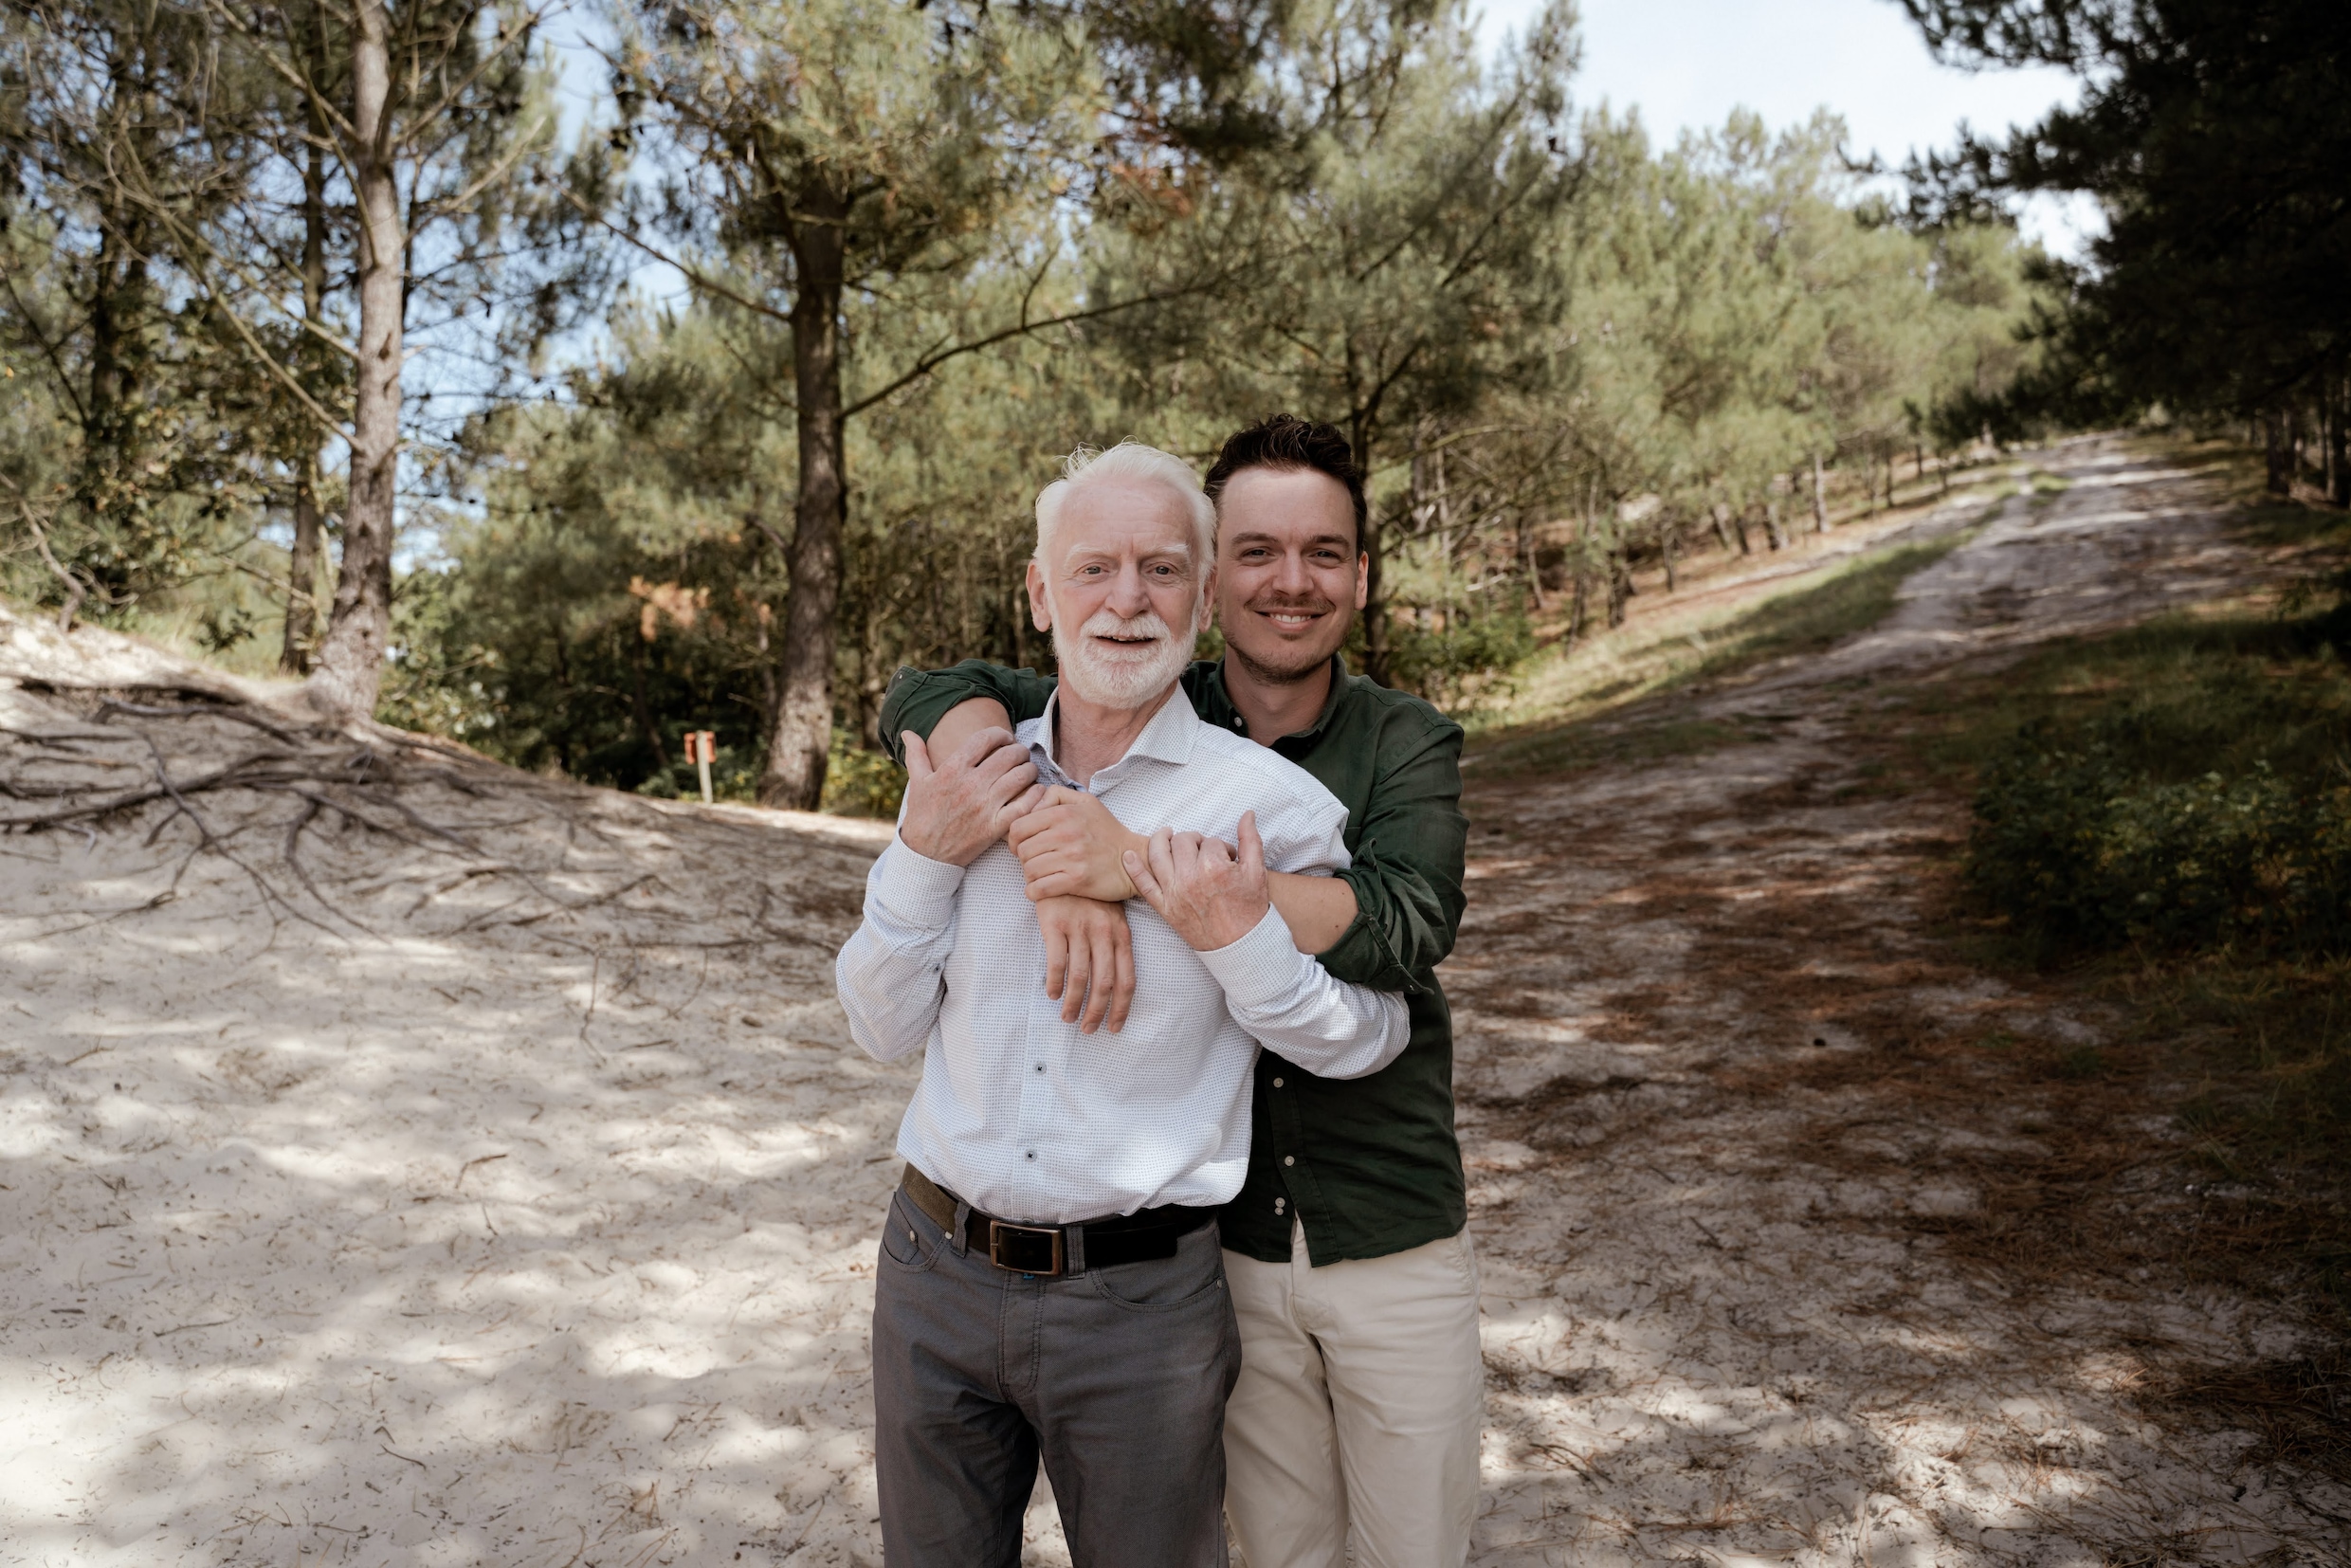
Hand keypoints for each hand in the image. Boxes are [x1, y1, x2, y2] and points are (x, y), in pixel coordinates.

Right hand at [896, 728, 1041, 866]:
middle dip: (1019, 750)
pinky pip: (1025, 805)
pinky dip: (1036, 794)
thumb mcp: (917, 783)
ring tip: (1028, 770)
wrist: (925, 854)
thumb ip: (916, 754)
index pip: (985, 739)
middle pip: (1008, 755)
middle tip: (1020, 754)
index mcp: (952, 769)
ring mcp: (985, 806)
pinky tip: (1036, 790)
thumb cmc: (922, 816)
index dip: (1000, 734)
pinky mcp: (995, 826)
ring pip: (1021, 776)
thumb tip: (907, 732)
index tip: (1005, 738)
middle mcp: (970, 785)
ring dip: (1029, 769)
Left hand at [1009, 787, 1147, 902]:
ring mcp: (1071, 858)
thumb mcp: (1085, 802)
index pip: (1018, 827)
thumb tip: (1032, 803)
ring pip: (1029, 870)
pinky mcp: (1076, 880)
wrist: (1133, 858)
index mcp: (1064, 813)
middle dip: (1023, 858)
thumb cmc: (1106, 831)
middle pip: (1022, 850)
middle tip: (1035, 861)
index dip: (1014, 839)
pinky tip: (1040, 889)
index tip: (1021, 846)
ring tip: (1041, 874)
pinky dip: (1034, 892)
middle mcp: (1066, 834)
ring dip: (1030, 876)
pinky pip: (1039, 889)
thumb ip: (1055, 795)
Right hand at [1036, 895, 1134, 1033]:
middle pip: (1104, 984)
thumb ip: (1116, 943)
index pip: (1126, 979)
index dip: (1121, 1007)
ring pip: (1080, 977)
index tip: (1114, 1027)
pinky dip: (1054, 983)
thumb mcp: (1112, 914)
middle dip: (1097, 1012)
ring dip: (1073, 1003)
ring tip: (1067, 1017)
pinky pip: (1056, 962)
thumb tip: (1115, 985)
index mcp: (1121, 933)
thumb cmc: (1089, 894)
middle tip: (1088, 1029)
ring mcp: (1079, 928)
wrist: (1062, 862)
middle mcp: (1103, 933)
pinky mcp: (1055, 923)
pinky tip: (1052, 993)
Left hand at [1123, 812, 1272, 952]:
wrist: (1242, 946)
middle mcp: (1190, 878)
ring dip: (1160, 840)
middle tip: (1203, 850)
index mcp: (1214, 867)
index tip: (1227, 857)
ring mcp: (1175, 893)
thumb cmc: (1250, 910)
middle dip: (1194, 840)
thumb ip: (1250, 839)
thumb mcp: (1257, 872)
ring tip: (1167, 836)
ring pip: (1158, 855)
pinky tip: (1128, 856)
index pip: (1210, 842)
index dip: (1221, 846)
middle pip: (1183, 842)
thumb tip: (1248, 813)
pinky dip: (1134, 869)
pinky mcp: (1165, 909)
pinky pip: (1144, 886)